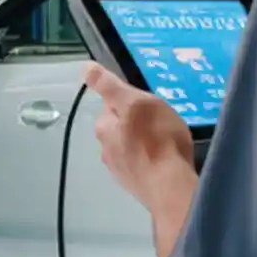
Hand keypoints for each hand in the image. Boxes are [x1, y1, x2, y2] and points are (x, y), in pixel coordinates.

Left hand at [84, 62, 194, 210]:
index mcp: (104, 128)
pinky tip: (168, 162)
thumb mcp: (136, 102)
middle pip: (121, 128)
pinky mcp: (137, 186)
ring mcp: (121, 171)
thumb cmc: (157, 140)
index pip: (112, 105)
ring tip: (168, 143)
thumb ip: (110, 87)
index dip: (131, 102)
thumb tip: (86, 69)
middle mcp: (106, 150)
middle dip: (138, 124)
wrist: (171, 187)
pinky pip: (143, 166)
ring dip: (146, 144)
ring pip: (132, 148)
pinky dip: (153, 162)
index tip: (149, 105)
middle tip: (162, 123)